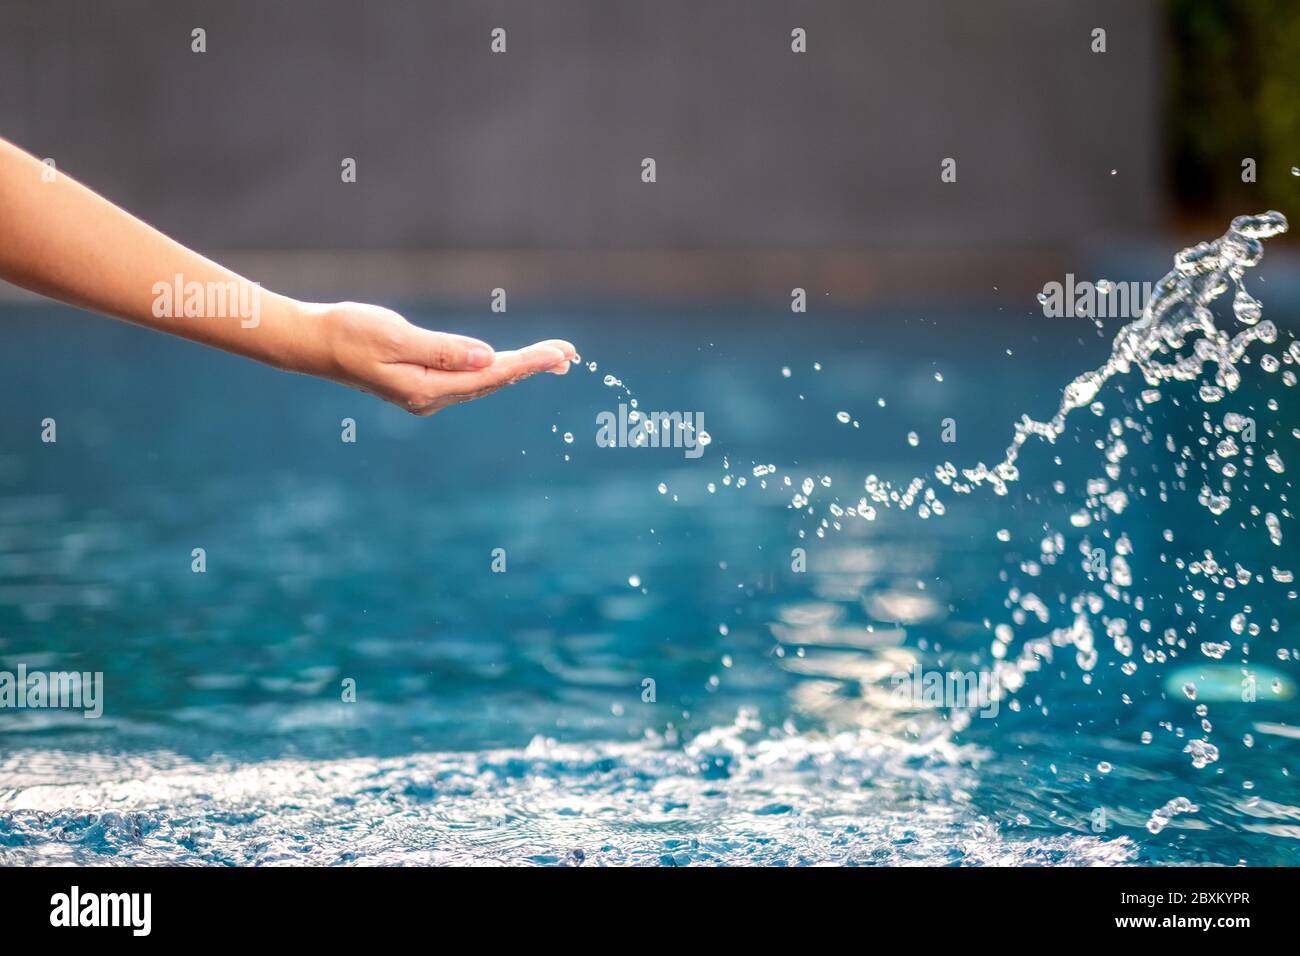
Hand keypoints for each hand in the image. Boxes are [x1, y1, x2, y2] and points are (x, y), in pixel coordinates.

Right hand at [310, 302, 575, 415]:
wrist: (312, 342)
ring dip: (518, 368)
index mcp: (427, 389)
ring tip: (554, 358)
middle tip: (572, 354)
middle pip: (493, 381)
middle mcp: (431, 398)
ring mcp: (426, 394)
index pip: (491, 375)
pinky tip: (511, 364)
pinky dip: (495, 369)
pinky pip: (468, 379)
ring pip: (483, 382)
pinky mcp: (420, 384)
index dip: (528, 363)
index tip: (560, 354)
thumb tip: (488, 357)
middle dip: (532, 366)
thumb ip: (444, 349)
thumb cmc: (349, 332)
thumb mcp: (397, 336)